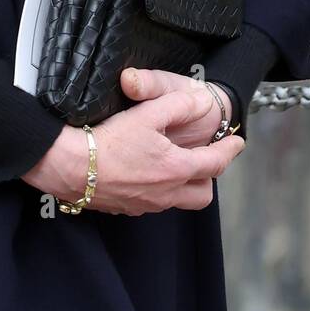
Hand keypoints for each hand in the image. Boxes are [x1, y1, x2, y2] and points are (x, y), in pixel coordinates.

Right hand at [22, 80, 244, 215]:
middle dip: (210, 177)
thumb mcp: (147, 113)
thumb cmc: (109, 141)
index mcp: (176, 169)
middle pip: (202, 194)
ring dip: (184, 184)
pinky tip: (146, 173)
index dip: (230, 151)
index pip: (215, 163)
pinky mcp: (128, 208)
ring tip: (177, 165)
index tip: (238, 142)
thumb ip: (177, 105)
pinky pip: (154, 202)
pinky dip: (160, 189)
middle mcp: (166, 193)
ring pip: (178, 200)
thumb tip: (200, 102)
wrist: (71, 167)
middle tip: (208, 158)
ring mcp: (147, 204)